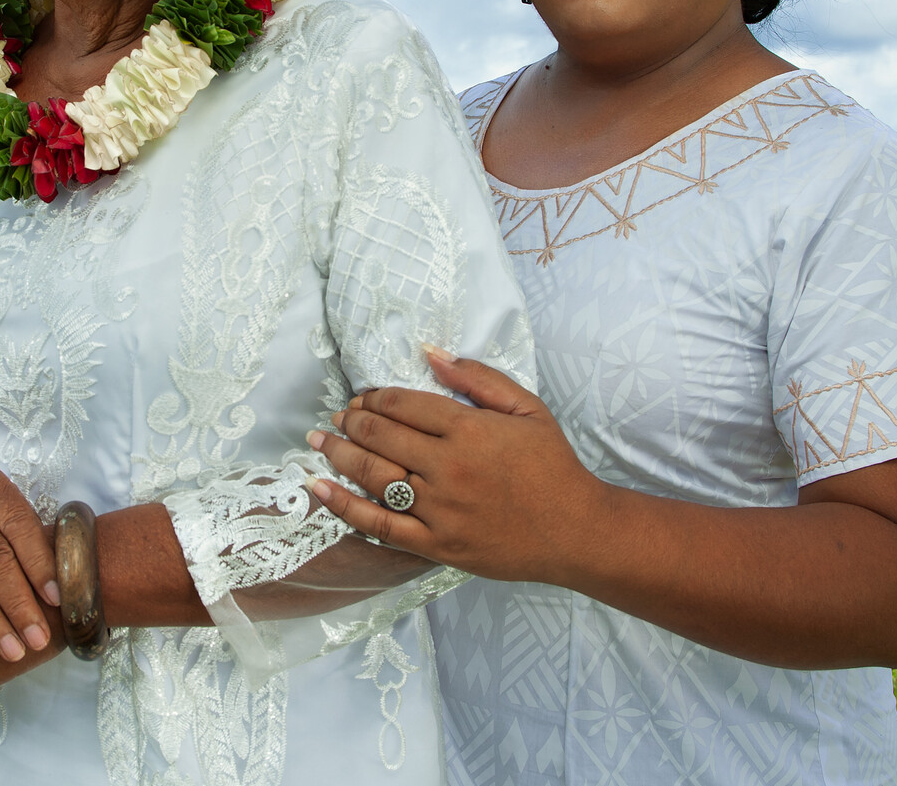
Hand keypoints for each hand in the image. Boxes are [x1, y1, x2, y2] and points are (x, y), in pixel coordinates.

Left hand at [306, 347, 598, 581]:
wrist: (576, 531)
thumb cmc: (552, 466)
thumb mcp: (526, 408)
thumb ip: (477, 378)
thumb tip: (429, 352)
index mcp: (469, 430)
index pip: (403, 404)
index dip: (374, 397)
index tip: (363, 397)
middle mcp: (448, 468)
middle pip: (381, 436)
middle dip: (351, 421)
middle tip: (338, 416)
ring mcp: (440, 510)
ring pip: (373, 475)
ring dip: (338, 454)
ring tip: (319, 440)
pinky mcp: (436, 545)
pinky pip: (379, 524)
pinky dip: (344, 505)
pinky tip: (320, 487)